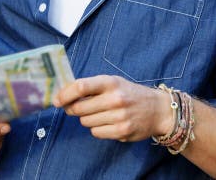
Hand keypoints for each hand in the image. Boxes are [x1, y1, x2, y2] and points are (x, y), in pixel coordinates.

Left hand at [53, 75, 173, 142]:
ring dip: (86, 119)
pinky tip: (106, 123)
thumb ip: (91, 86)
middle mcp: (115, 99)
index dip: (64, 94)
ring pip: (86, 121)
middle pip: (79, 108)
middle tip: (74, 108)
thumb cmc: (129, 94)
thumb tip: (64, 94)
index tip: (57, 100)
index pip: (81, 87)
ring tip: (98, 114)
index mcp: (110, 82)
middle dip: (72, 109)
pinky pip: (96, 132)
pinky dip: (97, 129)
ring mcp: (119, 116)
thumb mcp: (113, 82)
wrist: (158, 109)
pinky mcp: (122, 131)